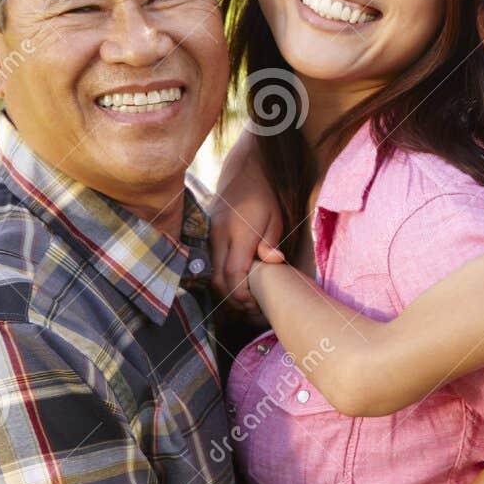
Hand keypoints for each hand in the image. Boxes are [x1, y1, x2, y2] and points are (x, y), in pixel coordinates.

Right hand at [211, 133, 284, 312]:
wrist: (244, 173)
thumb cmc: (264, 197)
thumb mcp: (275, 218)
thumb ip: (270, 242)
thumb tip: (273, 262)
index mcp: (237, 233)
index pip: (234, 272)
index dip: (242, 294)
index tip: (256, 304)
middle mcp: (218, 237)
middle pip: (219, 280)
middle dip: (234, 300)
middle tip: (254, 310)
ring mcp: (209, 238)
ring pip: (212, 276)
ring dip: (227, 293)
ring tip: (248, 302)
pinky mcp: (208, 239)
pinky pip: (212, 267)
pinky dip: (223, 281)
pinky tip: (239, 287)